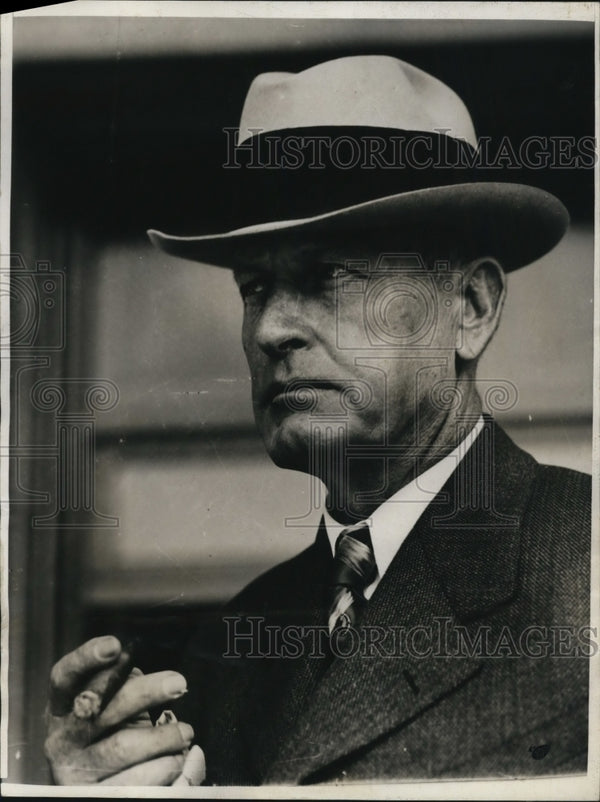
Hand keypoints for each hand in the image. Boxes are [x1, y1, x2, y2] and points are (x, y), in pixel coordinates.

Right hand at [44, 635, 204, 784]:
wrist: (97, 784)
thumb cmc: (111, 730)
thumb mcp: (111, 703)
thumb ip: (120, 682)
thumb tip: (141, 664)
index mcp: (63, 707)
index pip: (65, 678)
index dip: (86, 659)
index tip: (114, 645)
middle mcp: (61, 739)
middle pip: (104, 711)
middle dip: (145, 692)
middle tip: (178, 682)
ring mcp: (74, 772)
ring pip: (123, 747)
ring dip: (164, 737)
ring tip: (185, 732)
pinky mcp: (94, 797)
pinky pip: (136, 782)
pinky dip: (164, 767)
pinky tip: (175, 759)